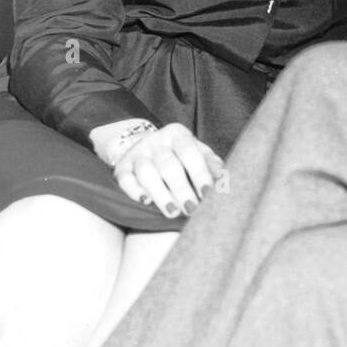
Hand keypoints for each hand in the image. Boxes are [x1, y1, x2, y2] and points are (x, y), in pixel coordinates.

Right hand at [104, 123, 223, 218]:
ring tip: (173, 212)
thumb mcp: (199, 154)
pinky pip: (125, 179)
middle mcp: (156, 141)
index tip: (208, 193)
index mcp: (178, 134)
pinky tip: (145, 201)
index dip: (199, 173)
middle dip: (181, 189)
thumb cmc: (181, 156)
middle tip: (191, 209)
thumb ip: (212, 165)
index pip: (190, 153)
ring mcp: (137, 153)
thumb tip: (225, 182)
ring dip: (160, 194)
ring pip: (146, 173)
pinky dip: (134, 191)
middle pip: (168, 165)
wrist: (146, 147)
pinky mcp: (121, 167)